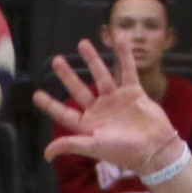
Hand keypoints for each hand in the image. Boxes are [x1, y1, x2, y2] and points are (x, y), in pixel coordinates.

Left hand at [36, 36, 178, 177]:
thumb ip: (70, 144)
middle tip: (56, 60)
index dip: (51, 105)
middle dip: (67, 76)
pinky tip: (119, 38)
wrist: (154, 148)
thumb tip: (46, 154)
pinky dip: (124, 55)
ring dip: (92, 59)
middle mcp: (100, 111)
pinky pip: (127, 70)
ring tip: (82, 43)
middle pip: (79, 90)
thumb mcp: (93, 147)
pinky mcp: (133, 92)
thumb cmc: (123, 151)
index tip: (37, 95)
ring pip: (101, 75)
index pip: (65, 114)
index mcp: (89, 126)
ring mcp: (116, 100)